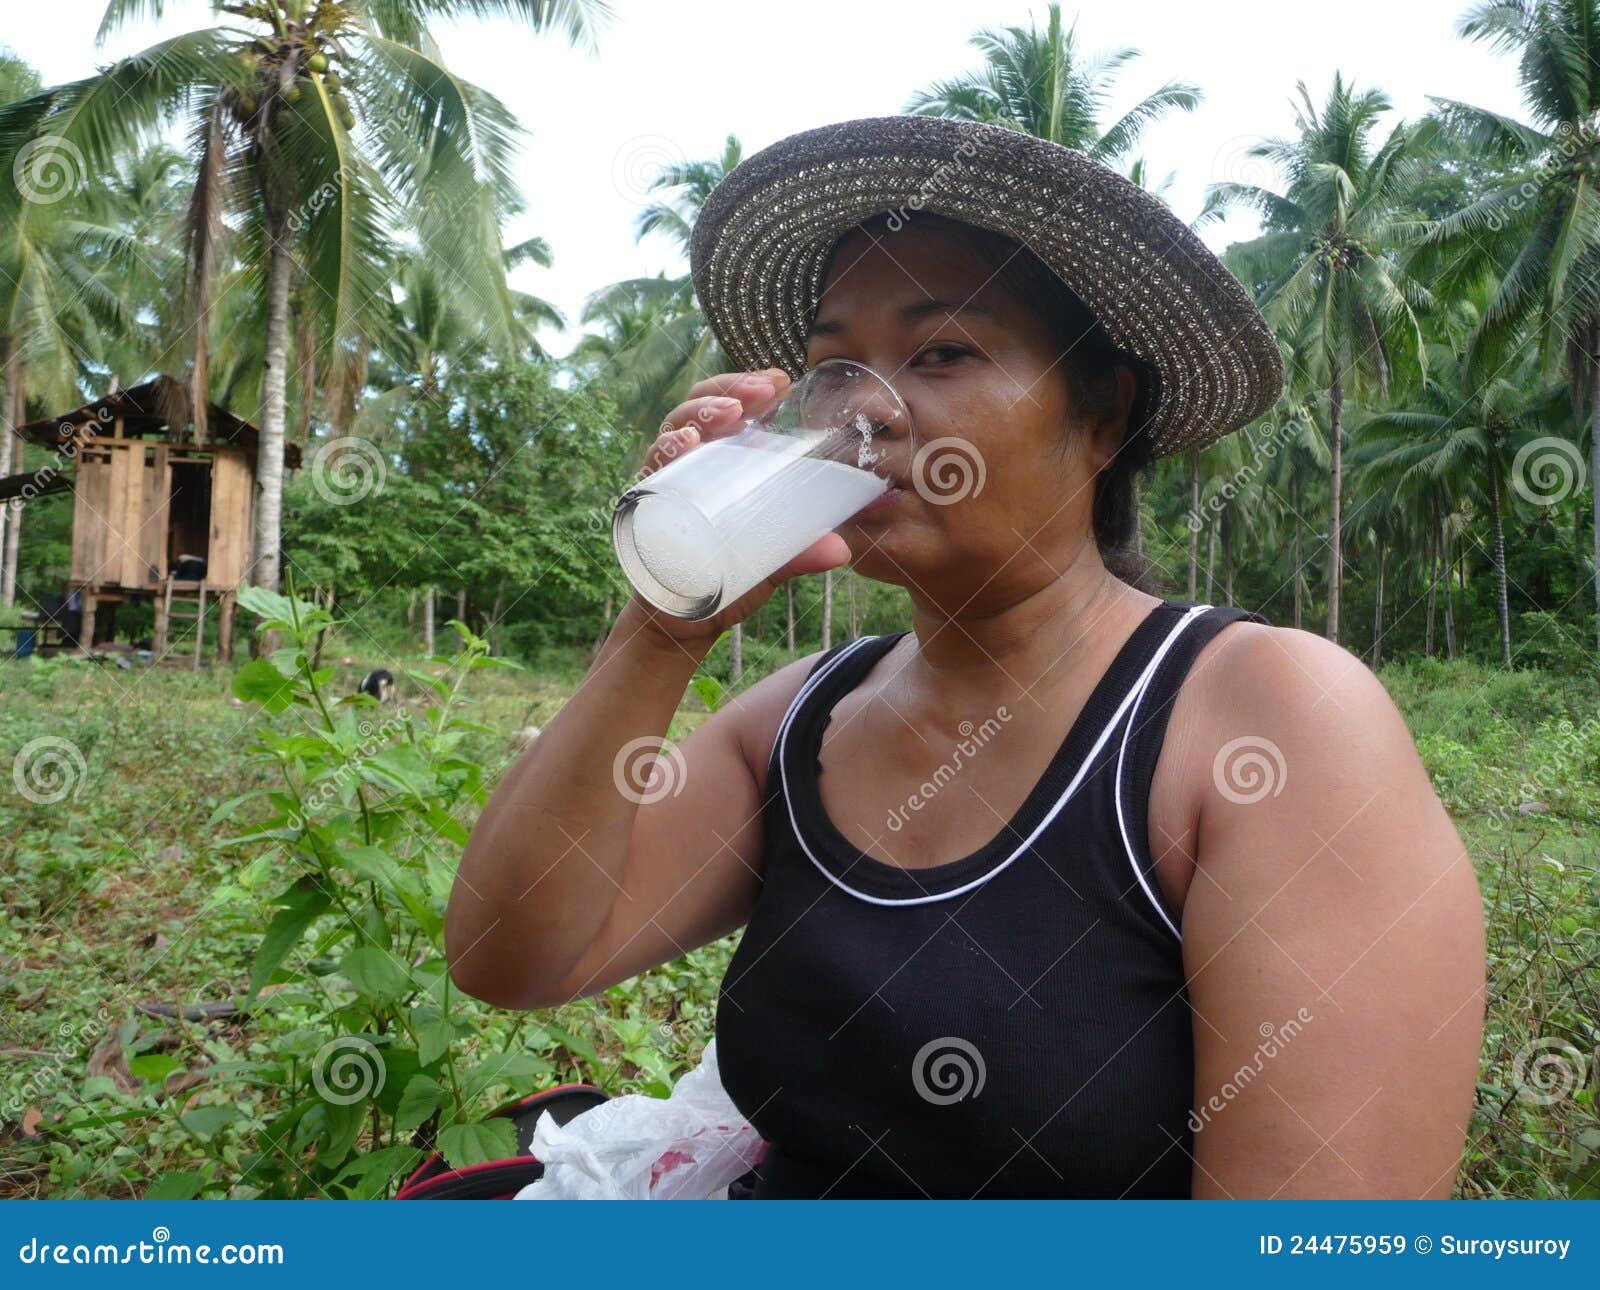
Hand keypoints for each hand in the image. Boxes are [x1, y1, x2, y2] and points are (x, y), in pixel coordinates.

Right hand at [621, 368, 852, 648]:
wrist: (684, 622)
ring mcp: (666, 482)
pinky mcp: (645, 507)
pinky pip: (648, 471)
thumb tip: (840, 550)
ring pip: (674, 429)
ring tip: (726, 414)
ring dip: (698, 414)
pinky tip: (682, 446)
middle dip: (726, 390)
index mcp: (721, 463)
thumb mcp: (771, 562)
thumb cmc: (728, 579)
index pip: (730, 409)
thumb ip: (801, 553)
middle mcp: (691, 464)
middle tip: (757, 393)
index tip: (777, 381)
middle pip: (701, 408)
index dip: (747, 386)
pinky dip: (663, 453)